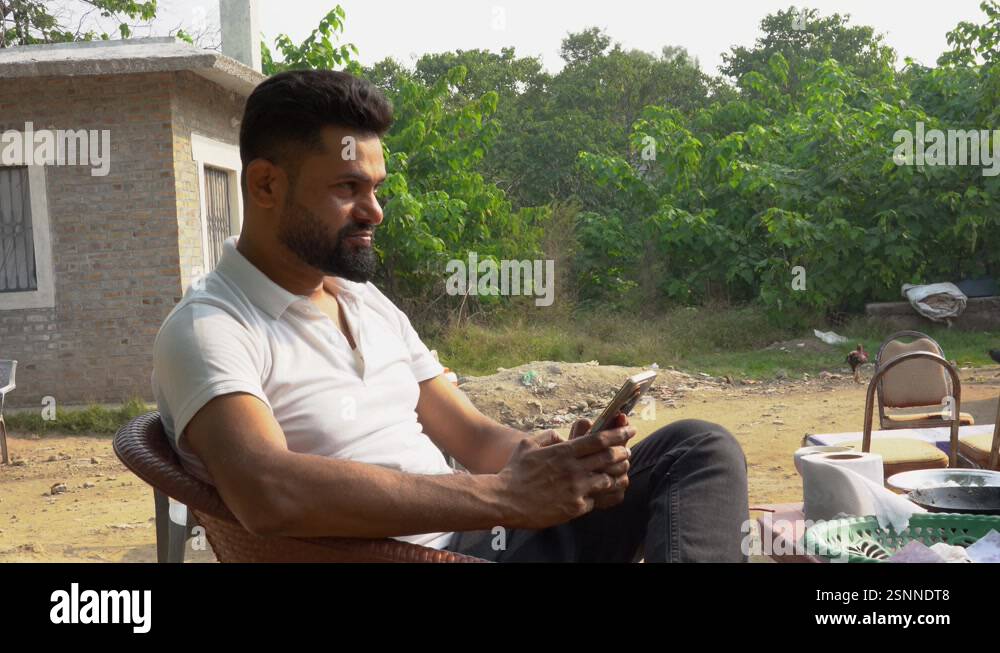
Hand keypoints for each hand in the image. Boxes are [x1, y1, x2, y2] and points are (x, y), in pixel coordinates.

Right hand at [496, 425, 630, 528]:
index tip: (629, 430)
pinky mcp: (574, 508)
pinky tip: (601, 491)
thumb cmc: (514, 472)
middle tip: (627, 451)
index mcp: (563, 451)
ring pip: (608, 479)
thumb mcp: (527, 445)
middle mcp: (573, 469)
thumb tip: (559, 435)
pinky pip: (595, 499)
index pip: (599, 439)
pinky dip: (600, 494)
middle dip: (624, 452)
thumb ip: (547, 437)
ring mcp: (575, 489)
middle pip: (610, 457)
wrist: (504, 500)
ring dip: (617, 473)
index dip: (618, 434)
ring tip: (620, 471)